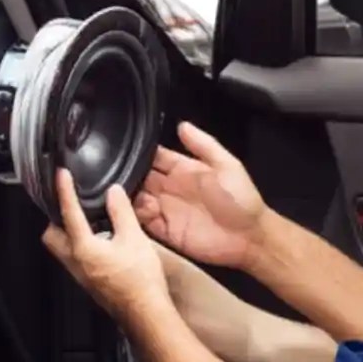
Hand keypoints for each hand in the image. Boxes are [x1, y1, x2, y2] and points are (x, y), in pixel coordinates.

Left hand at [43, 168, 168, 322]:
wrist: (146, 313)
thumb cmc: (140, 280)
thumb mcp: (135, 238)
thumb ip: (122, 212)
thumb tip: (114, 192)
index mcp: (83, 248)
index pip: (68, 213)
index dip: (64, 191)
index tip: (61, 176)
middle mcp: (76, 262)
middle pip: (52, 236)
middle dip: (56, 219)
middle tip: (68, 204)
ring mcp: (81, 275)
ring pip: (63, 249)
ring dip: (69, 232)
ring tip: (88, 220)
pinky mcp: (90, 283)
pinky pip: (77, 259)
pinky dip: (82, 245)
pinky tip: (102, 242)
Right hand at [134, 122, 268, 269]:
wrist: (249, 237)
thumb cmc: (241, 199)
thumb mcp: (226, 165)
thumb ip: (204, 145)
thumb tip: (181, 125)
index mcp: (184, 170)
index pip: (155, 158)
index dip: (139, 154)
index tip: (121, 149)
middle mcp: (172, 188)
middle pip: (141, 178)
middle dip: (127, 175)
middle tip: (112, 172)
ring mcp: (167, 210)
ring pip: (137, 199)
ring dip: (128, 196)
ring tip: (122, 192)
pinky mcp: (166, 232)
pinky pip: (143, 222)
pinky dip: (135, 216)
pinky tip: (136, 209)